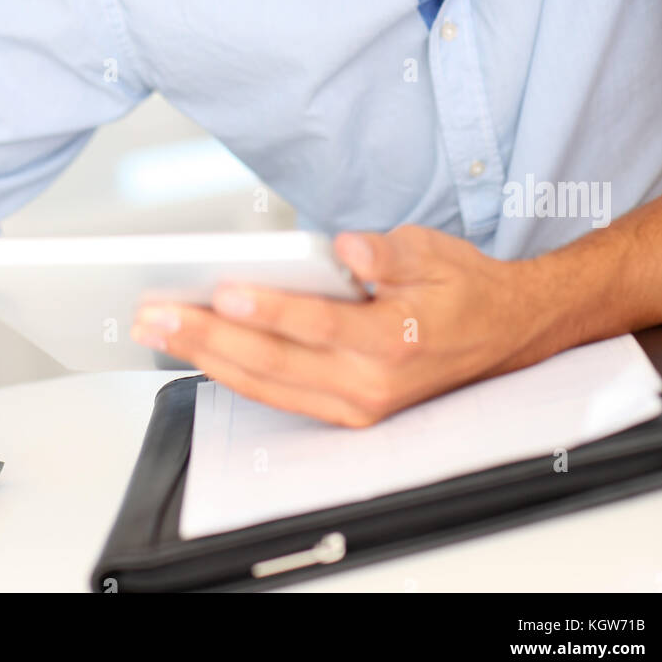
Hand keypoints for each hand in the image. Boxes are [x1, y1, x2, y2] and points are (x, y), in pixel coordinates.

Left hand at [131, 226, 541, 425]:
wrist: (503, 335)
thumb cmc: (461, 288)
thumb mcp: (433, 251)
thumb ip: (388, 252)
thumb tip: (347, 249)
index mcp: (394, 342)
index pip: (320, 327)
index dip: (270, 310)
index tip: (224, 292)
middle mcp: (371, 386)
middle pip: (276, 363)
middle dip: (209, 338)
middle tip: (158, 315)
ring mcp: (357, 406)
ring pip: (267, 386)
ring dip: (207, 358)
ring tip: (160, 331)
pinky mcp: (346, 412)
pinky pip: (278, 396)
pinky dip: (234, 374)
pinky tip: (199, 350)